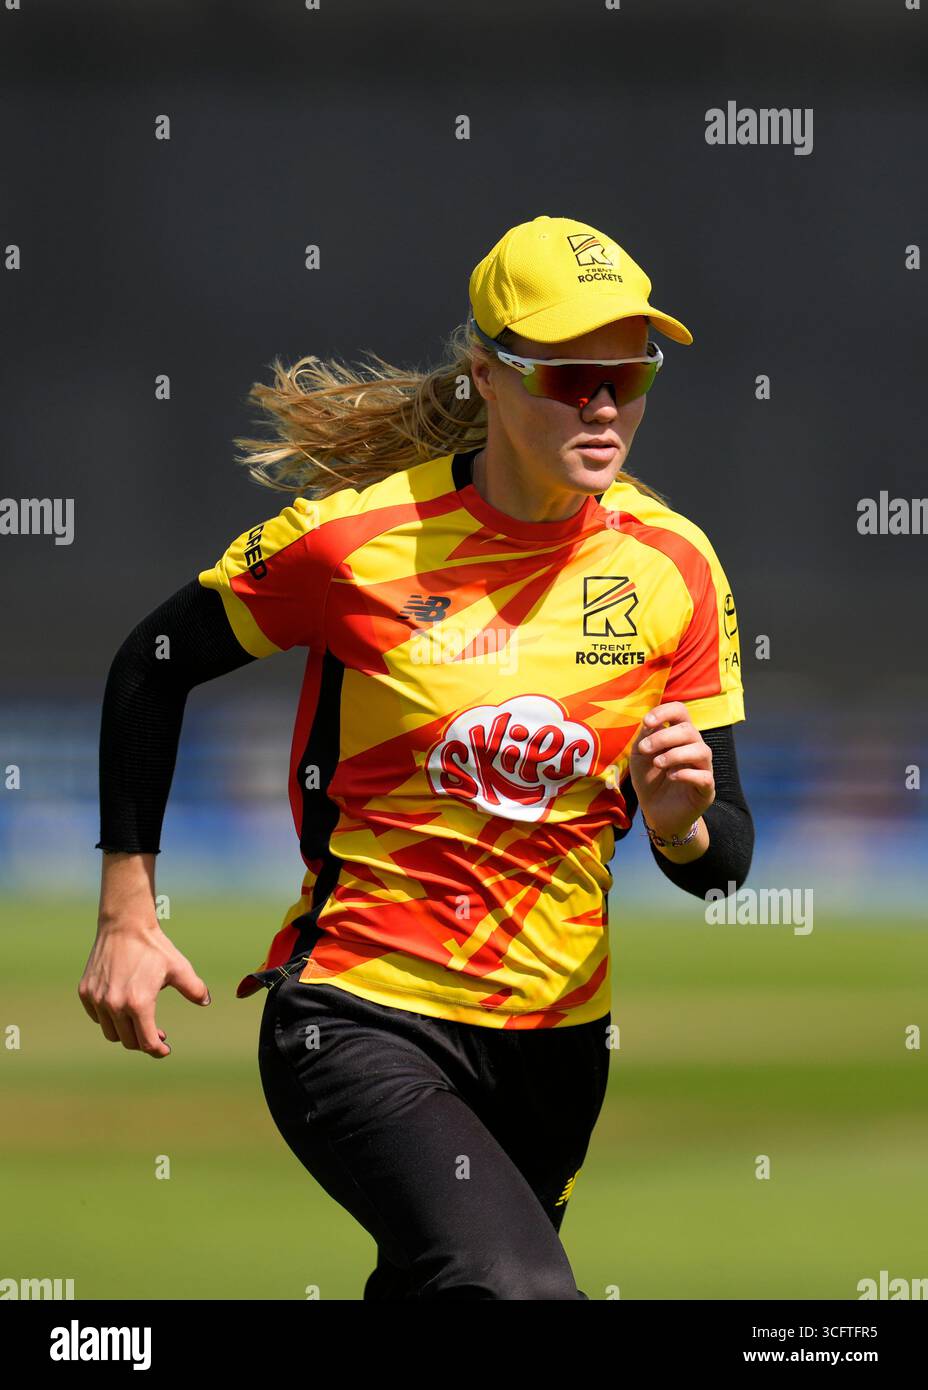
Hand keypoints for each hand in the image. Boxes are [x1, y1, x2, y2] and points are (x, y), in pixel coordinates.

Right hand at [78, 915, 210, 1058]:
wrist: (125, 924)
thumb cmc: (154, 947)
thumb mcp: (179, 967)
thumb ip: (194, 988)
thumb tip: (206, 1001)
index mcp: (139, 1003)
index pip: (147, 1042)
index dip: (158, 1050)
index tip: (166, 1049)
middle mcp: (114, 1005)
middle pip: (128, 1041)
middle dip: (144, 1042)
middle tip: (158, 1034)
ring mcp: (97, 999)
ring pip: (111, 1032)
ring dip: (126, 1033)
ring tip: (140, 1022)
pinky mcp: (85, 992)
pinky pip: (97, 1017)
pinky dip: (109, 1019)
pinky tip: (122, 1010)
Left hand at [628, 701, 715, 839]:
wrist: (656, 812)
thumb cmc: (649, 780)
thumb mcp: (640, 756)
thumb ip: (644, 738)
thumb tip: (650, 723)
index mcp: (679, 735)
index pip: (681, 711)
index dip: (665, 712)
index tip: (646, 722)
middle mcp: (695, 747)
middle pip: (689, 730)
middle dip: (664, 737)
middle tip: (645, 749)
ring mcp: (703, 768)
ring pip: (700, 750)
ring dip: (675, 754)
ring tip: (657, 763)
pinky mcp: (706, 789)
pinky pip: (704, 776)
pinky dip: (686, 774)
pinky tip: (671, 776)